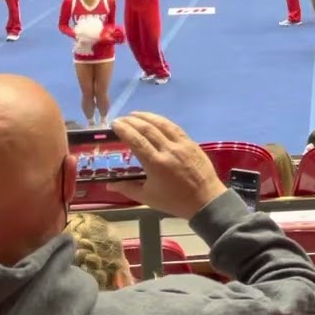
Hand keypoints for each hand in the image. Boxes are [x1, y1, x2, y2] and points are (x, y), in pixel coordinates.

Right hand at [108, 112, 227, 219]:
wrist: (205, 199)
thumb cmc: (174, 201)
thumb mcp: (147, 198)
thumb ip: (127, 188)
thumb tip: (109, 185)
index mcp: (156, 164)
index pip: (136, 141)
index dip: (124, 130)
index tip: (114, 124)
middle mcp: (169, 150)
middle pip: (148, 129)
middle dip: (132, 121)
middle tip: (120, 119)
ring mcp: (182, 144)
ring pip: (163, 124)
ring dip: (147, 116)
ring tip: (134, 114)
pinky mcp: (191, 143)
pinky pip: (175, 128)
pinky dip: (163, 121)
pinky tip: (155, 120)